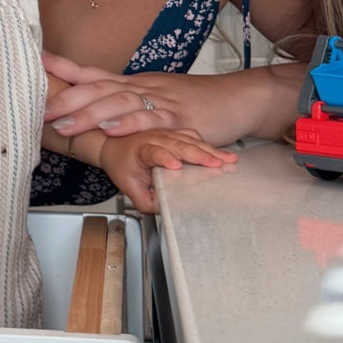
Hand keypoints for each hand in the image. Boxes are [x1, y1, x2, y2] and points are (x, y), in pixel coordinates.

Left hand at [44, 52, 185, 136]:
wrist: (240, 98)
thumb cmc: (196, 101)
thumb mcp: (155, 98)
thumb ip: (126, 103)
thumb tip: (95, 110)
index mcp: (134, 84)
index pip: (93, 73)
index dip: (64, 68)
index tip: (36, 61)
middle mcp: (142, 88)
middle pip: (99, 88)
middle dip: (66, 98)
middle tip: (38, 109)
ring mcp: (162, 102)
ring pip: (119, 103)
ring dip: (89, 114)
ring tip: (63, 124)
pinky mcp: (181, 120)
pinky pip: (152, 120)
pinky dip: (130, 124)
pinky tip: (112, 129)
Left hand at [98, 127, 236, 212]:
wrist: (114, 145)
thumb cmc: (122, 166)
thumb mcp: (128, 188)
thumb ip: (145, 201)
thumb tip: (166, 209)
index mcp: (140, 150)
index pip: (153, 152)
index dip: (164, 157)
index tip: (175, 166)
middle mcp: (155, 138)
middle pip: (179, 144)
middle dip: (199, 154)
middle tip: (217, 164)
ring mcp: (167, 134)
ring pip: (191, 140)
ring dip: (210, 150)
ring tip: (228, 160)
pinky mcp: (176, 134)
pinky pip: (194, 137)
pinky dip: (209, 146)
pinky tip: (222, 155)